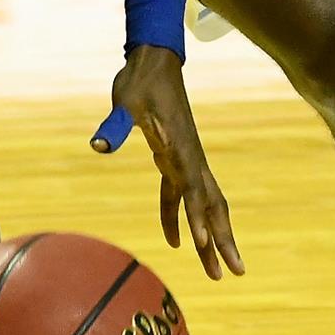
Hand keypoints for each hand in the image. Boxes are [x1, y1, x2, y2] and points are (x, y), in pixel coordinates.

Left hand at [90, 45, 243, 280]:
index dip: (197, 216)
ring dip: (211, 236)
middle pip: (212, 205)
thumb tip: (99, 145)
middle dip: (222, 240)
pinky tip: (176, 242)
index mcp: (180, 145)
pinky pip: (179, 195)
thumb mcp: (125, 101)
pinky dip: (178, 217)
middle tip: (235, 273)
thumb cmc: (140, 81)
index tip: (201, 243)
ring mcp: (185, 159)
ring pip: (204, 204)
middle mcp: (190, 157)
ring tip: (218, 272)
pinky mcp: (173, 158)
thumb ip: (116, 125)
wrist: (153, 61)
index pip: (191, 187)